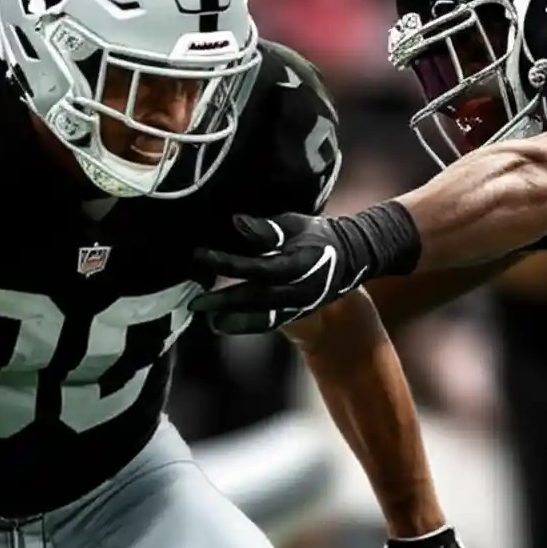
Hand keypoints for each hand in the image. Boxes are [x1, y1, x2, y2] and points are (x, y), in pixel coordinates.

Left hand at [191, 212, 372, 333]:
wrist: (352, 258)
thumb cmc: (318, 235)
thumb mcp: (297, 225)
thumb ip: (268, 229)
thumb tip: (236, 222)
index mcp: (296, 264)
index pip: (255, 267)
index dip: (226, 263)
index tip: (200, 256)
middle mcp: (297, 289)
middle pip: (254, 298)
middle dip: (223, 300)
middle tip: (194, 303)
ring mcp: (299, 306)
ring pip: (261, 317)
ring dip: (233, 319)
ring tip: (209, 321)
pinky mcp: (297, 314)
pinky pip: (268, 323)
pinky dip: (245, 325)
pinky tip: (223, 324)